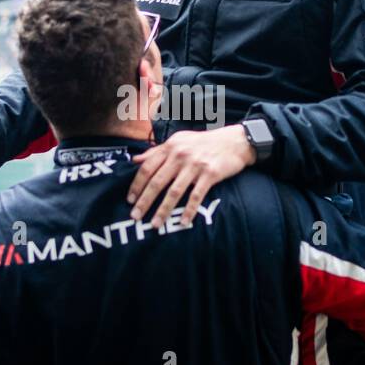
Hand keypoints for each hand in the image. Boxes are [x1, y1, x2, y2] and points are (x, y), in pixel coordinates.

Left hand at [127, 126, 255, 228]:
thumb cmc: (204, 142)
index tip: (129, 200)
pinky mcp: (210, 174)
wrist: (234, 141)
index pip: (147, 167)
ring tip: (155, 224)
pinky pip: (196, 196)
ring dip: (163, 210)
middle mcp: (180, 155)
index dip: (137, 185)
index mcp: (170, 147)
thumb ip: (156, 151)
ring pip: (174, 192)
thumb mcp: (178, 141)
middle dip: (144, 201)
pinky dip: (189, 210)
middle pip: (157, 182)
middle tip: (135, 217)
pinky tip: (183, 222)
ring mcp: (195, 165)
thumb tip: (135, 160)